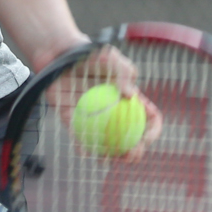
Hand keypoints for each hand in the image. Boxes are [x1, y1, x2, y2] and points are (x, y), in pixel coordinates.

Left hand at [56, 46, 164, 160]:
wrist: (59, 53)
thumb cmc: (88, 52)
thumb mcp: (110, 57)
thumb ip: (123, 72)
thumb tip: (131, 95)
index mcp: (128, 99)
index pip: (148, 118)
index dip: (152, 131)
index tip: (146, 139)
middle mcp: (114, 112)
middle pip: (130, 138)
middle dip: (134, 152)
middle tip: (130, 154)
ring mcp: (95, 118)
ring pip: (106, 143)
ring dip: (110, 155)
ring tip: (108, 158)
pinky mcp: (74, 120)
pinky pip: (79, 137)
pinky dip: (83, 146)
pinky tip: (84, 151)